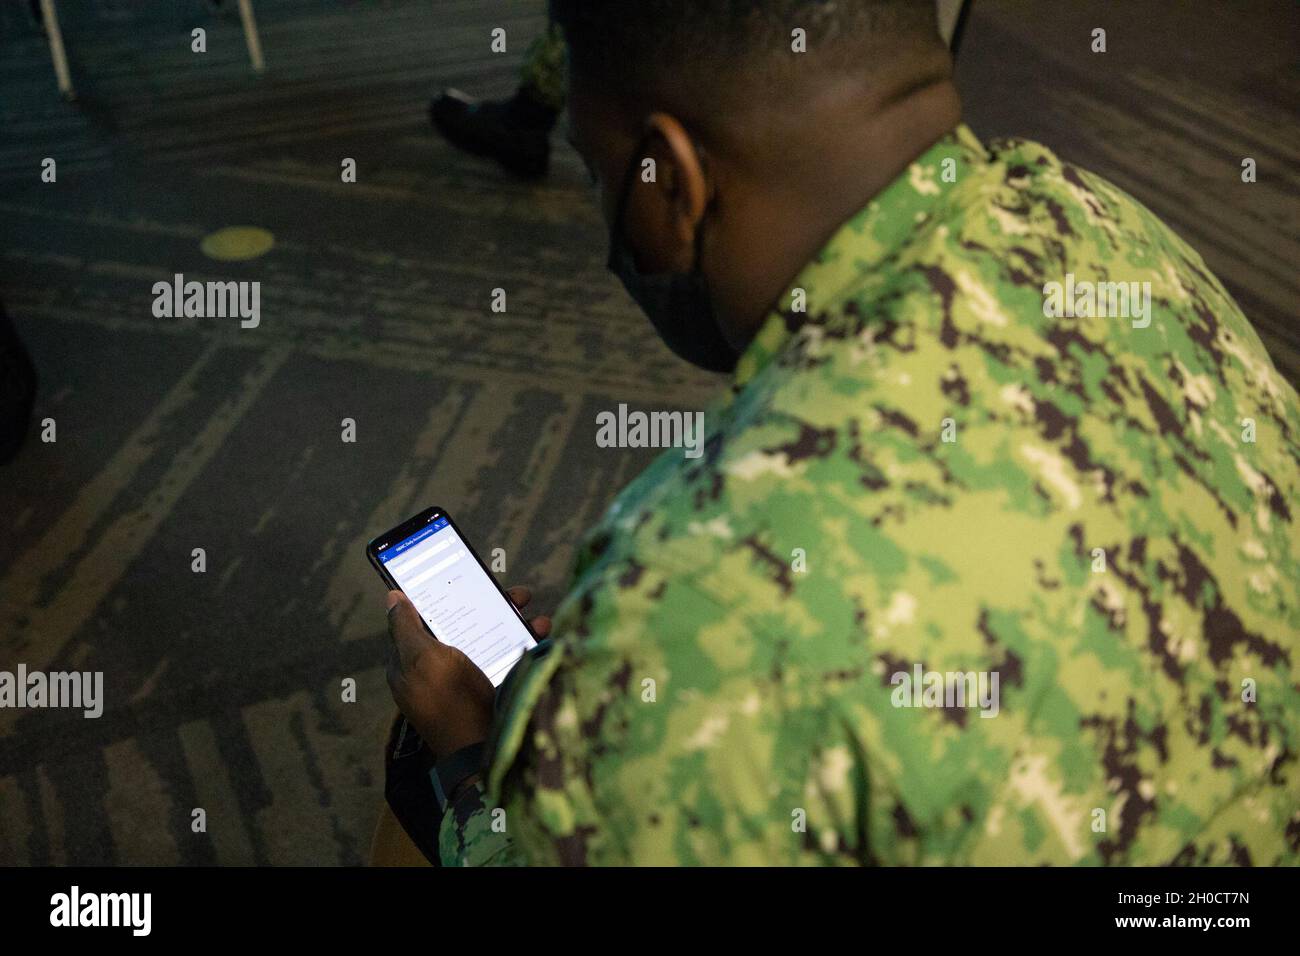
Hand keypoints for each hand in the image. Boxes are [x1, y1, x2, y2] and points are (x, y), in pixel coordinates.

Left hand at [384, 586, 550, 760]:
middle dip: (489, 605)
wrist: (486, 751)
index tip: (463, 578)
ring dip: (513, 621)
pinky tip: (539, 634)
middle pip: (461, 623)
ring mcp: (465, 679)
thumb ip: (405, 627)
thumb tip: (391, 596)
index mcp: (412, 661)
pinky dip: (523, 642)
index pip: (424, 617)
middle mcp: (438, 668)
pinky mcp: (490, 688)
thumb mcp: (422, 659)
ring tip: (533, 614)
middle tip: (515, 595)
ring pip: (489, 636)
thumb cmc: (450, 705)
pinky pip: (508, 655)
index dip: (443, 595)